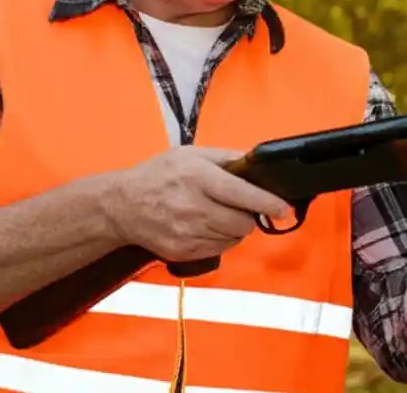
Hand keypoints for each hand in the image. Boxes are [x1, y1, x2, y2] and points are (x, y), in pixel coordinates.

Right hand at [101, 146, 291, 261]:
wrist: (122, 205)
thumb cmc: (159, 175)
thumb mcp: (191, 154)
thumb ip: (226, 158)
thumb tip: (257, 164)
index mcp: (198, 178)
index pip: (242, 195)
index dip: (268, 203)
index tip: (284, 208)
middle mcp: (194, 208)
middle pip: (243, 222)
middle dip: (249, 215)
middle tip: (240, 206)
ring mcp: (188, 234)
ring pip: (234, 238)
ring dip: (235, 228)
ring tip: (218, 214)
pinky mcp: (184, 252)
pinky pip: (219, 249)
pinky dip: (221, 239)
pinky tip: (206, 226)